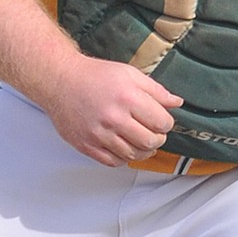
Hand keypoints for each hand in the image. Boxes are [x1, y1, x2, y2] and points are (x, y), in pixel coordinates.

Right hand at [41, 55, 182, 165]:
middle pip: (150, 142)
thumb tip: (177, 103)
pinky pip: (113, 162)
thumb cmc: (94, 76)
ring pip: (133, 155)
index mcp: (127, 98)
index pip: (162, 123)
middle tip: (153, 132)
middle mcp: (113, 118)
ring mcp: (99, 134)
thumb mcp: (129, 74)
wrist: (60, 81)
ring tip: (140, 140)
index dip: (166, 123)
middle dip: (157, 139)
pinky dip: (123, 158)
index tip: (161, 121)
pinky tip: (123, 146)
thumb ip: (156, 90)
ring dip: (142, 150)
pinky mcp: (87, 145)